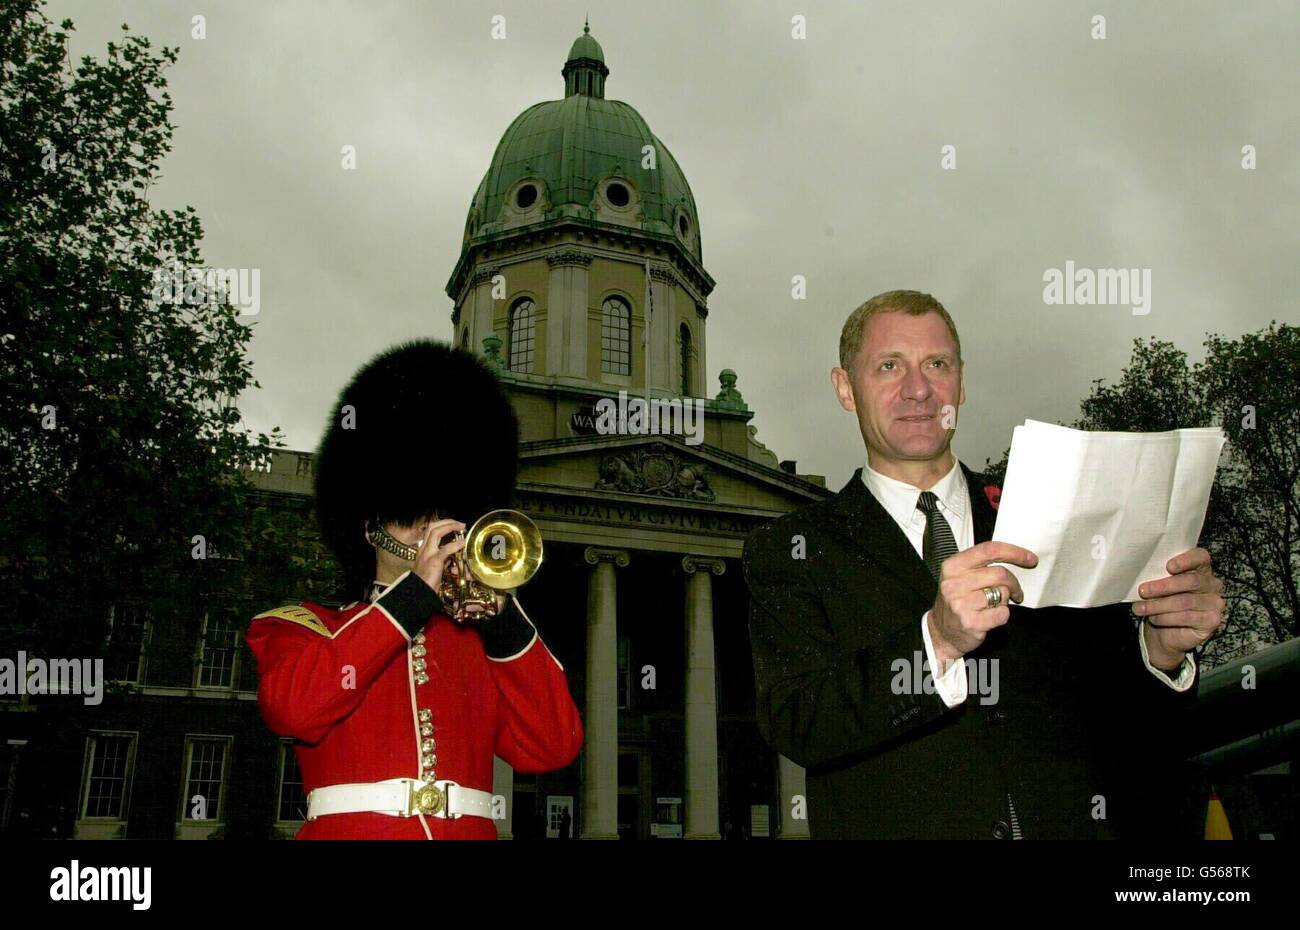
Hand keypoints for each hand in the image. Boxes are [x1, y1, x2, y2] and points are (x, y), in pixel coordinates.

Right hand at [410, 519, 465, 592]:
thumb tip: (452, 558)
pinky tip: (462, 543)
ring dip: (450, 526)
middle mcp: (423, 550)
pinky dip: (456, 544)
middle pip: (432, 527)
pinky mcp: (434, 561)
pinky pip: (446, 548)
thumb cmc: (426, 585)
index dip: (442, 526)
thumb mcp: (434, 569)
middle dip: (446, 521)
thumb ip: (442, 561)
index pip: (430, 532)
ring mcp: (427, 554)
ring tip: (461, 527)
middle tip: (458, 523)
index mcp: (422, 551)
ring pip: (435, 531)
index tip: (453, 526)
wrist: (417, 595)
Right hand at [928, 541, 1035, 667]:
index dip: (1014, 552)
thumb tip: (1016, 557)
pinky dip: (1003, 615)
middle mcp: (954, 583)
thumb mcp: (959, 577)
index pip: (989, 550)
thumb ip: (981, 565)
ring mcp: (961, 603)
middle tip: (1016, 591)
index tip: (1030, 558)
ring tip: (996, 605)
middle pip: (1000, 573)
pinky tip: (991, 617)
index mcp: (953, 566)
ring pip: (1003, 593)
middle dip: (1014, 583)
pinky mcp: (971, 622)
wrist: (940, 633)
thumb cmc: (956, 602)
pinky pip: (1002, 613)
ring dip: (1006, 600)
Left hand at [1133, 547, 1224, 668]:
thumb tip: (1142, 572)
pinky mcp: (1212, 621)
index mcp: (1200, 568)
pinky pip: (1186, 617)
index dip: (1186, 560)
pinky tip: (1153, 618)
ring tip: (1140, 608)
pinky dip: (1165, 618)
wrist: (1164, 631)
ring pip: (1185, 601)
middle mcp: (1211, 584)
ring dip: (1158, 605)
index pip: (1200, 557)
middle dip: (1163, 586)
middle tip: (1142, 591)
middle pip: (1192, 580)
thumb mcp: (1158, 585)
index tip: (1168, 566)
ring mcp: (1214, 603)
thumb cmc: (1161, 600)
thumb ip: (1158, 575)